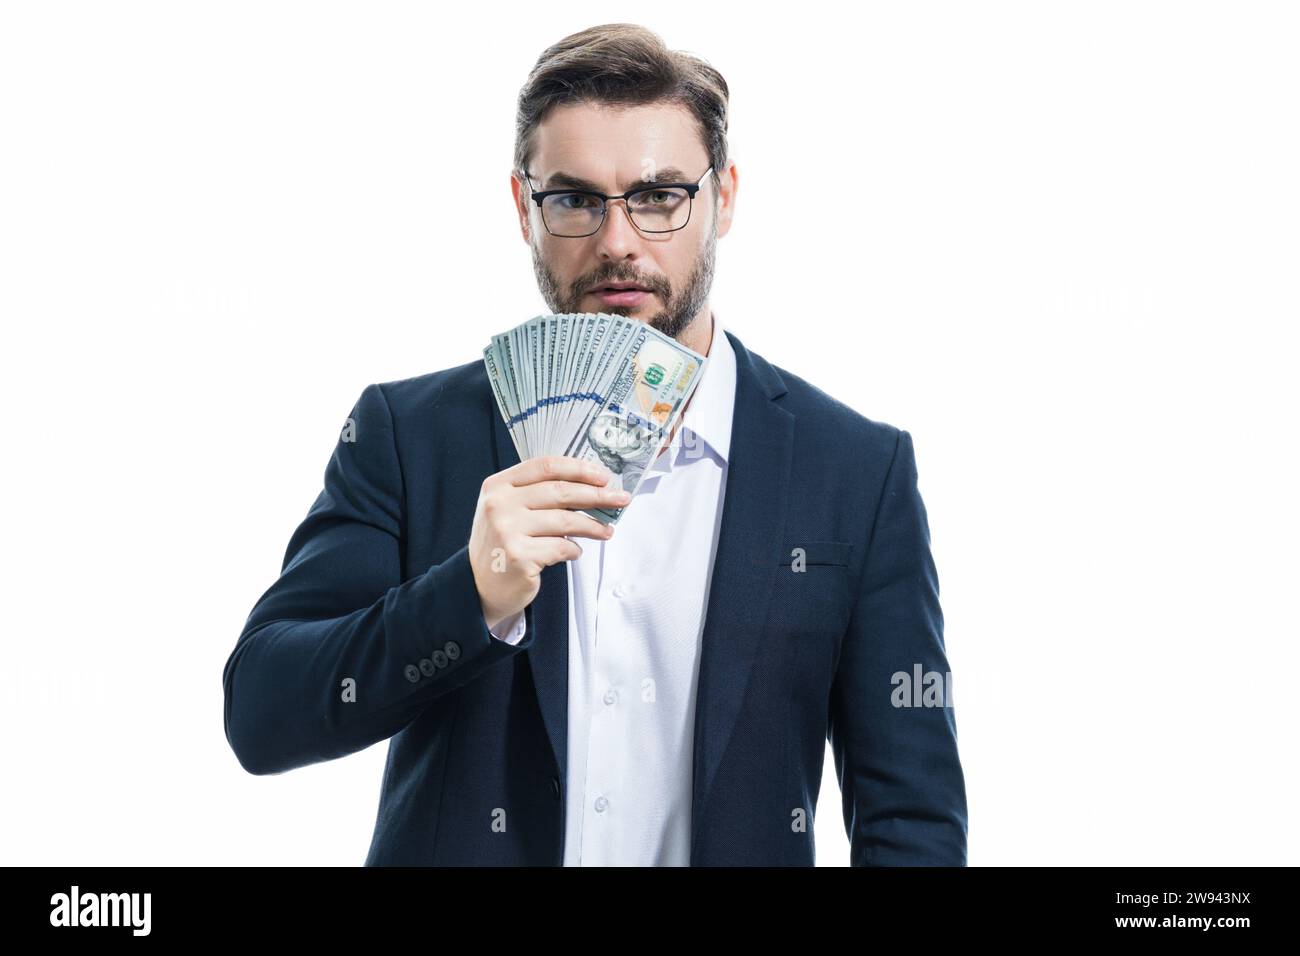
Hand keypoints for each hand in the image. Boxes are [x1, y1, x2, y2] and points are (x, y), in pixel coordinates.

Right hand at [469, 455, 630, 630]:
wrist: (478, 586)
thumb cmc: (502, 543)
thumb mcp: (509, 510)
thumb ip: (538, 494)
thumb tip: (591, 487)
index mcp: (497, 486)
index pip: (545, 466)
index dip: (578, 469)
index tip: (604, 476)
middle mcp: (499, 505)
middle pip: (560, 491)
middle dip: (596, 495)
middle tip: (620, 499)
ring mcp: (507, 531)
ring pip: (565, 520)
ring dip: (592, 526)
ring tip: (607, 531)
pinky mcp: (519, 557)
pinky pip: (561, 547)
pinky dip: (574, 550)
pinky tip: (575, 552)